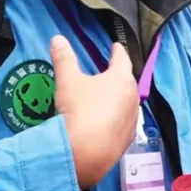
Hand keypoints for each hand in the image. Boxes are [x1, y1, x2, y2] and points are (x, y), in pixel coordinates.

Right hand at [50, 35, 137, 188]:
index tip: (116, 46)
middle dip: (119, 76)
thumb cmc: (79, 109)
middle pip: (127, 82)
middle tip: (110, 71)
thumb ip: (64, 58)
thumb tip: (58, 38)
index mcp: (121, 79)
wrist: (85, 152)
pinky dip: (116, 118)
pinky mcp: (127, 140)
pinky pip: (123, 123)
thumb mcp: (67, 80)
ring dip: (119, 98)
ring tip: (108, 97)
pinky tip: (107, 122)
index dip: (117, 51)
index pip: (122, 59)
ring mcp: (132, 120)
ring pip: (127, 103)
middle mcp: (132, 98)